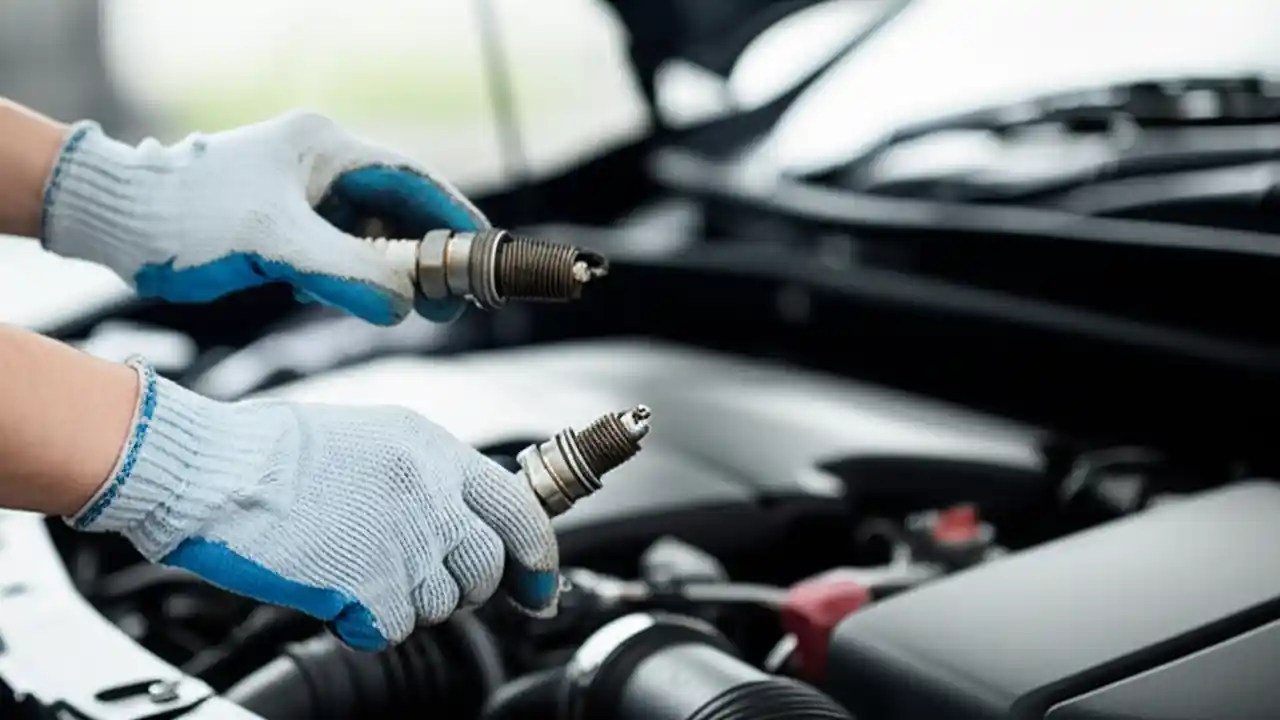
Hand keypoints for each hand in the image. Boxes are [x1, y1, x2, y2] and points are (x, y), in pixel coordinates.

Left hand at [40, 111, 485, 324]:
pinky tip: (348, 299)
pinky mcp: (281, 223)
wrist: (115, 220)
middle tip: (454, 299)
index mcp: (324, 148)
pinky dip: (352, 275)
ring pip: (368, 234)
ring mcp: (300, 193)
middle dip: (427, 254)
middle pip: (397, 209)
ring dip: (389, 270)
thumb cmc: (186, 218)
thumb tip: (404, 306)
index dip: (454, 216)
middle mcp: (318, 164)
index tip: (485, 251)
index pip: (412, 179)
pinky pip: (337, 250)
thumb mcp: (275, 246)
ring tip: (414, 307)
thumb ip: (346, 273)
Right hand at [70, 359, 559, 650]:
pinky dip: (365, 624)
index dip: (537, 556)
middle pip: (486, 568)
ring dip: (407, 604)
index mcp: (433, 450)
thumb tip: (462, 524)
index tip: (540, 584)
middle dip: (462, 589)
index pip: (519, 509)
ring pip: (441, 603)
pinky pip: (393, 628)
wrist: (211, 468)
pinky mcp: (370, 584)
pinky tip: (333, 592)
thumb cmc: (272, 452)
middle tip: (418, 584)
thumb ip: (426, 478)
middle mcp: (431, 492)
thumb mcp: (370, 440)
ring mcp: (404, 540)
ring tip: (355, 572)